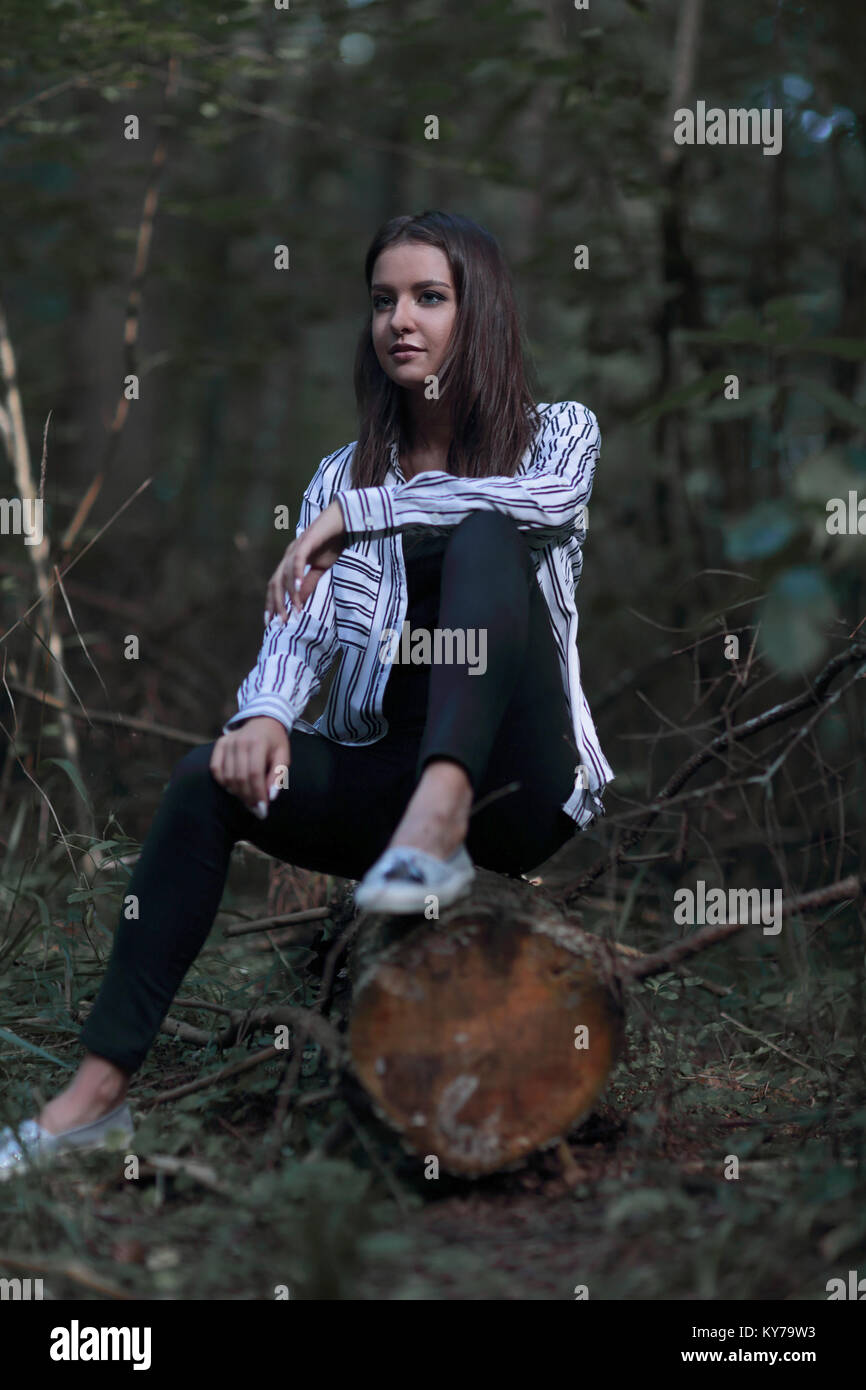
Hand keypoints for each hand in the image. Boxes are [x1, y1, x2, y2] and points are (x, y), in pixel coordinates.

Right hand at [210, 717, 289, 813]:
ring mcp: (228, 742)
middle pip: (240, 777)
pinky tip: (233, 788)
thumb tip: (271, 797)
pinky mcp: (220, 744)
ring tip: (247, 800)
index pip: (255, 774)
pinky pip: (215, 769)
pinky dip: (223, 782)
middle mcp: (241, 741)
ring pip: (227, 776)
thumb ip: (278, 776)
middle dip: (248, 797)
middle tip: (256, 810)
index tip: (262, 810)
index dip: (258, 794)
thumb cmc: (275, 742)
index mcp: (259, 743)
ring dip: (237, 793)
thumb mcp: (283, 756)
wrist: (263, 720)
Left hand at [265, 500, 346, 623]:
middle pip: (275, 583)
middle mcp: (289, 555)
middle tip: (281, 622)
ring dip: (290, 595)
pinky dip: (296, 575)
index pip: (276, 585)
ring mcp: (296, 547)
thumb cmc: (333, 543)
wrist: (344, 520)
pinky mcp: (306, 541)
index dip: (271, 603)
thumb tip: (298, 602)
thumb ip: (309, 584)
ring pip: (286, 575)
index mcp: (290, 562)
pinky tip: (298, 589)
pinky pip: (297, 560)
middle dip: (276, 604)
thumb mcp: (320, 568)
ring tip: (295, 611)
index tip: (270, 622)